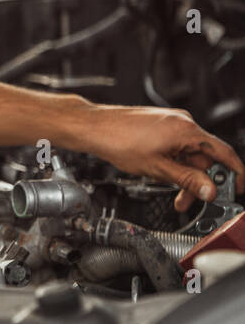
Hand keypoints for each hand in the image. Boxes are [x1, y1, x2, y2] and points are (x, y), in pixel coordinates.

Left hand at [78, 104, 244, 212]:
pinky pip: (177, 148)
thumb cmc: (117, 141)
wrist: (92, 127)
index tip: (237, 189)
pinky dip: (175, 164)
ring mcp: (170, 123)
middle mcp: (182, 122)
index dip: (235, 173)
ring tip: (173, 194)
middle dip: (199, 182)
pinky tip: (162, 174)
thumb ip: (187, 180)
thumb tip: (209, 190)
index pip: (223, 153)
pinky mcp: (160, 126)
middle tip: (189, 201)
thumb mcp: (157, 168)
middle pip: (204, 157)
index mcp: (187, 130)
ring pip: (189, 155)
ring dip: (185, 176)